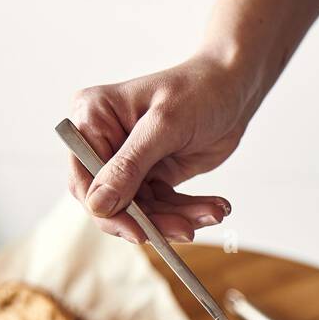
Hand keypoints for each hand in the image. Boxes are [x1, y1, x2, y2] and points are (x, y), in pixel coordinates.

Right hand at [67, 54, 252, 242]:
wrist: (233, 87)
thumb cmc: (199, 90)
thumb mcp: (164, 126)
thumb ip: (129, 166)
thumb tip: (97, 205)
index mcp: (93, 117)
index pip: (85, 177)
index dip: (108, 210)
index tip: (138, 232)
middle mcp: (105, 140)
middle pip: (113, 200)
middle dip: (151, 219)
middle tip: (186, 230)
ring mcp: (129, 160)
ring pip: (142, 209)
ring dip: (178, 218)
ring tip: (214, 213)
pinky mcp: (153, 174)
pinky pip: (163, 205)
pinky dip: (189, 211)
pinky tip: (215, 208)